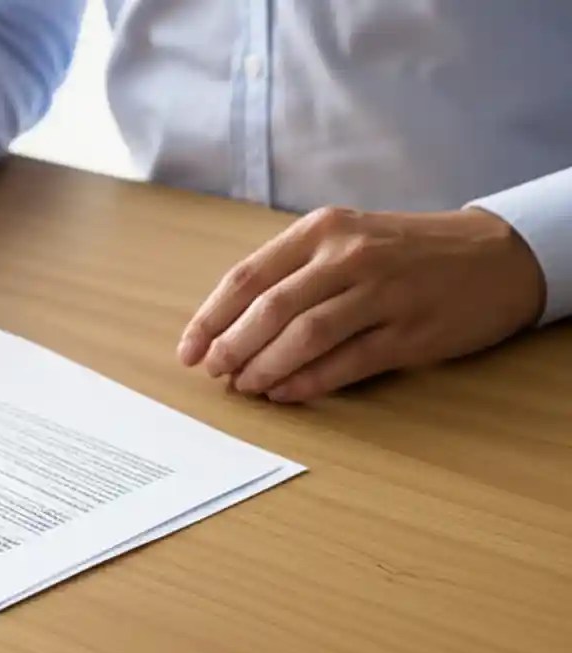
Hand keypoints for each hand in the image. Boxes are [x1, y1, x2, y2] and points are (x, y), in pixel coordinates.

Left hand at [177, 207, 544, 401]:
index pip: (248, 276)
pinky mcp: (409, 331)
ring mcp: (382, 293)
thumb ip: (292, 273)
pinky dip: (308, 382)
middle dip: (231, 347)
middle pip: (270, 309)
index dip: (211, 318)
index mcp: (323, 230)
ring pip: (304, 337)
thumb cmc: (403, 252)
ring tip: (245, 386)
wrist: (493, 256)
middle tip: (213, 373)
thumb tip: (230, 326)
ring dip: (265, 368)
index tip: (188, 350)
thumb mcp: (346, 239)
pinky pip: (346, 363)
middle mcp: (349, 256)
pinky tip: (285, 394)